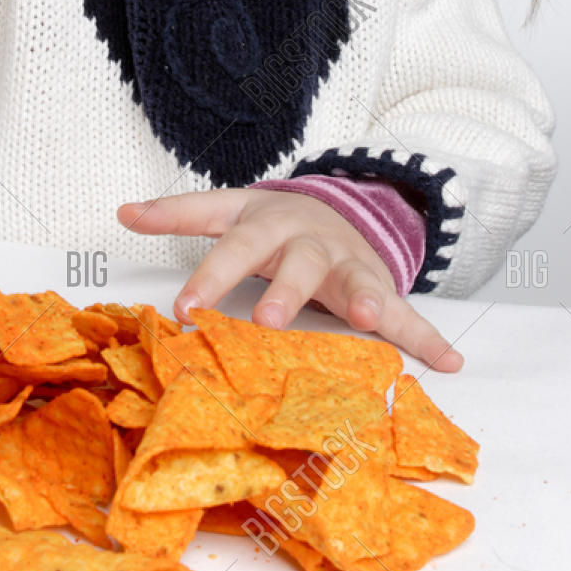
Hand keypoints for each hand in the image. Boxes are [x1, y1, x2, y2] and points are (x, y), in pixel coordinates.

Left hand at [116, 187, 463, 371]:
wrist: (338, 209)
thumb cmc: (272, 222)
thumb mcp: (228, 209)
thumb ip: (178, 214)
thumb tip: (121, 211)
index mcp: (265, 222)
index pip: (230, 244)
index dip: (208, 274)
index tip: (183, 308)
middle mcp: (308, 239)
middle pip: (294, 263)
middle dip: (283, 292)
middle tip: (266, 323)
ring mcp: (347, 261)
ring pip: (354, 278)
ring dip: (363, 296)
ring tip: (366, 314)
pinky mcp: (378, 284)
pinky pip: (405, 311)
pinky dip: (427, 337)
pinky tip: (448, 362)